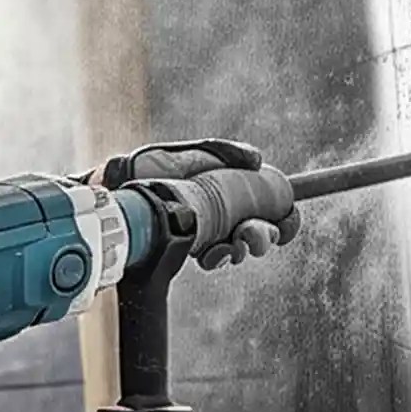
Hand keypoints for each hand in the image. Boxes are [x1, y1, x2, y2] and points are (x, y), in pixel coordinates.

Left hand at [82, 139, 300, 270]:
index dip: (286, 218)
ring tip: (236, 242)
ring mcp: (207, 233)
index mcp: (231, 192)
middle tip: (255, 234)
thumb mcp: (196, 152)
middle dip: (266, 237)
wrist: (121, 183)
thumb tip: (259, 161)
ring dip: (245, 249)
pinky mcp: (188, 248)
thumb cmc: (154, 163)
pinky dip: (221, 257)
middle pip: (261, 234)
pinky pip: (215, 259)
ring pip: (240, 250)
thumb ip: (228, 152)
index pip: (270, 208)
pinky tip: (216, 250)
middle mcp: (223, 215)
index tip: (289, 217)